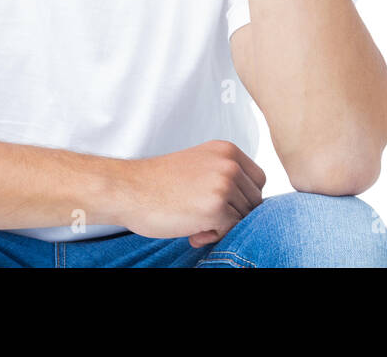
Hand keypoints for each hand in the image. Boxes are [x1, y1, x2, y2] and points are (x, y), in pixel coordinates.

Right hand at [113, 139, 266, 246]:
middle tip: (204, 219)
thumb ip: (224, 176)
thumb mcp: (199, 165)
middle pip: (254, 200)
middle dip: (234, 215)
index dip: (243, 198)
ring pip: (244, 217)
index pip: (257, 180)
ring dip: (222, 227)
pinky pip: (231, 230)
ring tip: (195, 224)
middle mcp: (229, 164)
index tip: (222, 205)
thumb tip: (249, 205)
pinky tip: (192, 232)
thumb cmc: (158, 182)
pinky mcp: (217, 207)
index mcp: (226, 150)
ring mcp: (224, 184)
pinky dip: (214, 236)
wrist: (128, 189)